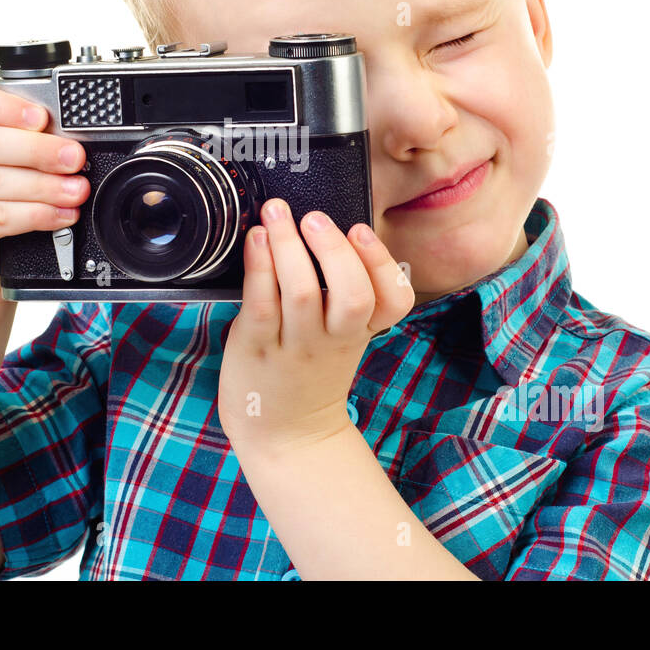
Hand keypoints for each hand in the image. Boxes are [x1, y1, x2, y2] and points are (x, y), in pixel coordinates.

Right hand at [0, 86, 88, 296]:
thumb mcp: (15, 160)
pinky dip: (34, 215)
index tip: (42, 118)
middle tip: (74, 159)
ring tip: (75, 191)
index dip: (7, 108)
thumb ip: (34, 143)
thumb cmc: (2, 194)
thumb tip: (72, 144)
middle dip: (37, 150)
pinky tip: (59, 215)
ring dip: (42, 186)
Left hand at [217, 198, 415, 455]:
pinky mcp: (257, 348)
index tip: (361, 230)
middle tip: (314, 218)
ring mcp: (296, 347)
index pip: (395, 300)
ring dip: (288, 245)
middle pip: (353, 294)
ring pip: (302, 292)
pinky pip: (260, 304)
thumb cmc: (310, 374)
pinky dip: (258, 267)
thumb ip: (343, 294)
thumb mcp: (343, 339)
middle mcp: (334, 340)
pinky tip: (254, 241)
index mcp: (361, 332)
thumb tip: (327, 227)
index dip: (382, 262)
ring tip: (276, 215)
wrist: (286, 435)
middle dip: (334, 248)